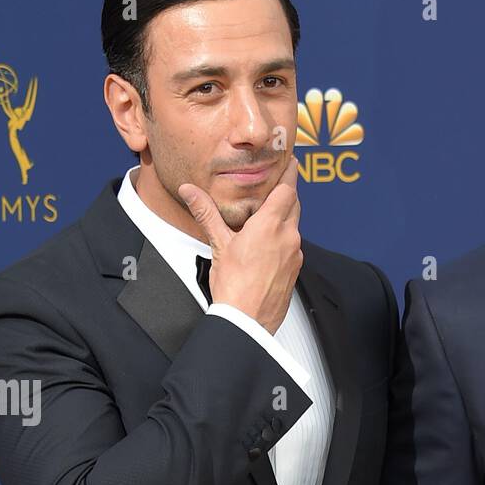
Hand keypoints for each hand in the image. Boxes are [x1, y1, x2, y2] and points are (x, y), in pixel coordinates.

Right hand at [178, 158, 301, 333]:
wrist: (248, 322)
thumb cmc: (234, 288)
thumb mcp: (218, 245)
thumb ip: (206, 213)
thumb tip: (190, 191)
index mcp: (270, 226)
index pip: (287, 190)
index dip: (290, 174)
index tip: (291, 162)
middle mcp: (288, 237)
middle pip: (294, 205)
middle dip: (288, 192)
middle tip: (281, 182)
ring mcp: (294, 255)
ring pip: (295, 225)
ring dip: (286, 216)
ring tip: (272, 212)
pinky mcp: (295, 270)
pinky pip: (294, 245)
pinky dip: (285, 236)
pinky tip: (271, 242)